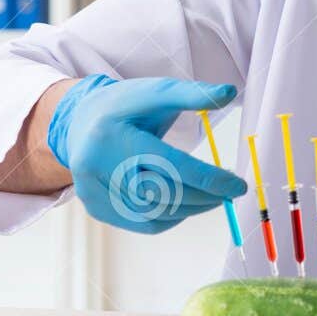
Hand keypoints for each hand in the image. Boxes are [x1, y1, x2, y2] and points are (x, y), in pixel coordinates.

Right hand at [47, 76, 247, 233]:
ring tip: (213, 197)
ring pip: (152, 214)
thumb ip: (192, 94)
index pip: (168, 164)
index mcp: (112, 135)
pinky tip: (187, 205)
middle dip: (203, 196)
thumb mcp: (155, 92)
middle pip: (161, 194)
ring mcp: (92, 191)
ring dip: (190, 210)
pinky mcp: (95, 207)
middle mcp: (96, 166)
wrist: (79, 121)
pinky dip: (170, 217)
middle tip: (229, 192)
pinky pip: (141, 223)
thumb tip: (229, 92)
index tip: (237, 186)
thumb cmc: (125, 106)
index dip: (207, 179)